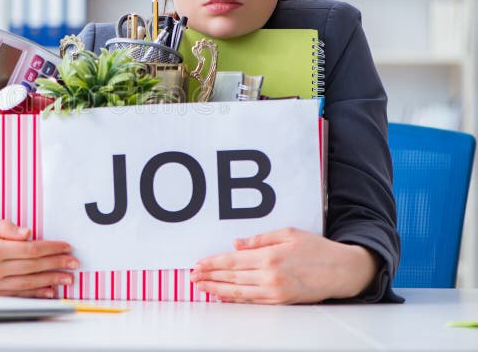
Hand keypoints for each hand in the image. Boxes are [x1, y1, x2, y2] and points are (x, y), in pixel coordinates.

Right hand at [0, 216, 78, 297]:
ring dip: (51, 281)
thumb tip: (29, 234)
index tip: (66, 246)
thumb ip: (4, 227)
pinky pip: (17, 296)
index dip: (51, 248)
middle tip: (74, 262)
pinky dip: (35, 294)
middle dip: (57, 264)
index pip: (30, 250)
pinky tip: (49, 291)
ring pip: (28, 284)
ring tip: (68, 278)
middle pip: (33, 268)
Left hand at [190, 227, 378, 304]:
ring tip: (202, 287)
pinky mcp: (280, 301)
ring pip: (238, 292)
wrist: (342, 271)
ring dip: (217, 290)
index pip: (232, 261)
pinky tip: (224, 296)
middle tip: (192, 277)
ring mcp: (275, 292)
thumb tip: (236, 244)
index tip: (198, 264)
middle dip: (209, 277)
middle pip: (231, 277)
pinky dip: (235, 299)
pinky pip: (252, 301)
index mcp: (270, 257)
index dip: (212, 263)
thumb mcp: (288, 233)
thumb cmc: (317, 249)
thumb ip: (260, 239)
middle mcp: (270, 276)